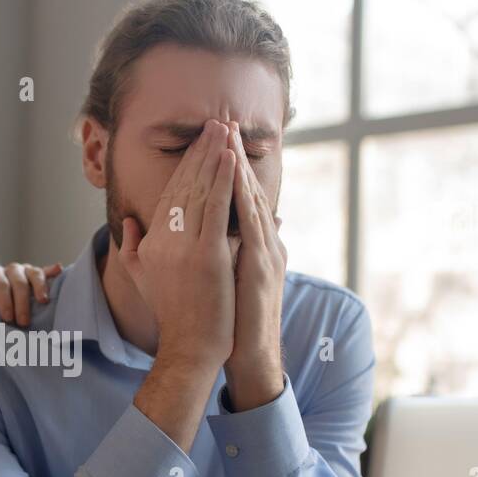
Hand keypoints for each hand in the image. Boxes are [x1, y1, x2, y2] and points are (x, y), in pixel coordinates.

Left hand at [0, 263, 63, 325]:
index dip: (3, 299)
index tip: (7, 317)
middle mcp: (10, 270)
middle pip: (18, 281)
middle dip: (21, 301)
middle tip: (23, 322)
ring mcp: (26, 271)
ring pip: (34, 274)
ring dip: (39, 287)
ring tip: (43, 302)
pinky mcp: (39, 276)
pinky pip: (46, 272)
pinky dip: (52, 271)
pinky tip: (59, 270)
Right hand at [117, 119, 236, 373]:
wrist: (188, 348)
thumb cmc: (173, 316)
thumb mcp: (143, 278)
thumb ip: (132, 248)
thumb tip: (129, 223)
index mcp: (151, 241)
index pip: (170, 194)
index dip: (187, 165)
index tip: (201, 142)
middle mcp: (163, 239)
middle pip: (185, 184)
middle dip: (202, 151)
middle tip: (217, 122)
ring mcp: (184, 247)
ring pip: (201, 191)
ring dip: (214, 156)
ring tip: (226, 129)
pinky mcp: (206, 256)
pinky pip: (216, 209)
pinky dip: (223, 181)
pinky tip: (231, 159)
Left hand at [223, 120, 286, 410]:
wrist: (247, 353)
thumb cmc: (233, 319)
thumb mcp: (228, 276)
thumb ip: (226, 250)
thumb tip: (223, 229)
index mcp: (251, 242)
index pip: (235, 196)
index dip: (225, 167)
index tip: (213, 139)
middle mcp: (262, 242)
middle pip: (244, 190)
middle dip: (232, 156)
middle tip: (223, 122)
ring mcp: (264, 253)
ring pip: (251, 201)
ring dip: (239, 168)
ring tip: (228, 137)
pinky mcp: (260, 267)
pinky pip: (251, 225)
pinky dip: (243, 199)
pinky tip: (235, 177)